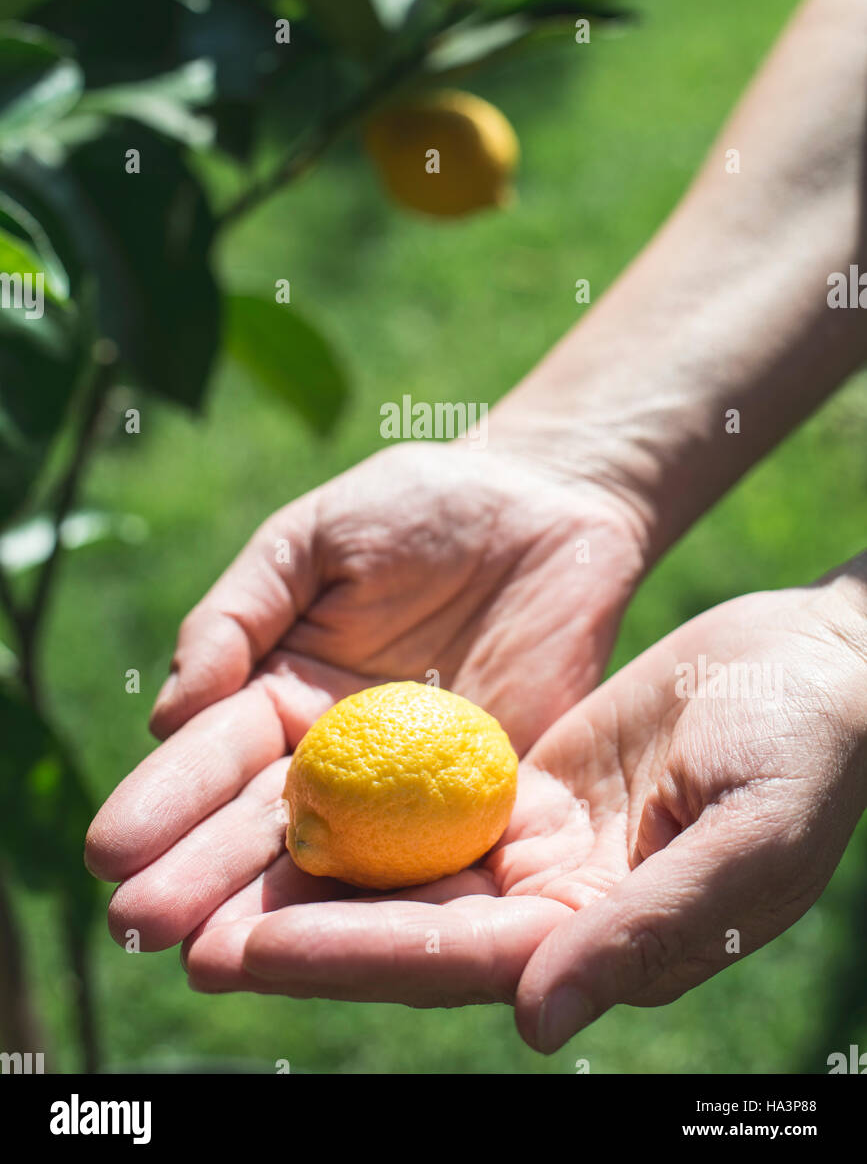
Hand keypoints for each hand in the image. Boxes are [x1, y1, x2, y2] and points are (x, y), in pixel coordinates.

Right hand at [85, 439, 648, 931]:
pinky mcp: (486, 796)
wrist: (546, 502)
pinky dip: (395, 901)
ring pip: (337, 859)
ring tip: (210, 959)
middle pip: (259, 824)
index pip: (212, 757)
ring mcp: (410, 784)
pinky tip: (348, 943)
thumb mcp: (311, 540)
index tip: (112, 851)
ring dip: (276, 912)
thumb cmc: (420, 503)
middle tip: (143, 925)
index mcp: (280, 690)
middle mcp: (335, 753)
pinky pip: (440, 854)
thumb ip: (239, 616)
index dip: (163, 802)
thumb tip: (166, 715)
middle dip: (198, 875)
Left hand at [175, 558, 866, 1055]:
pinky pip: (428, 795)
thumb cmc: (806, 748)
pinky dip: (359, 799)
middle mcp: (555, 907)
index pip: (457, 958)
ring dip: (310, 869)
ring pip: (402, 864)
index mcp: (603, 939)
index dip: (354, 953)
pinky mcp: (526, 786)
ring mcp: (537, 846)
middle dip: (297, 927)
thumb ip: (646, 930)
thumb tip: (537, 1019)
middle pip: (405, 923)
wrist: (817, 663)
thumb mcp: (746, 839)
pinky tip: (285, 789)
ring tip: (200, 871)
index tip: (252, 944)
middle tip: (180, 927)